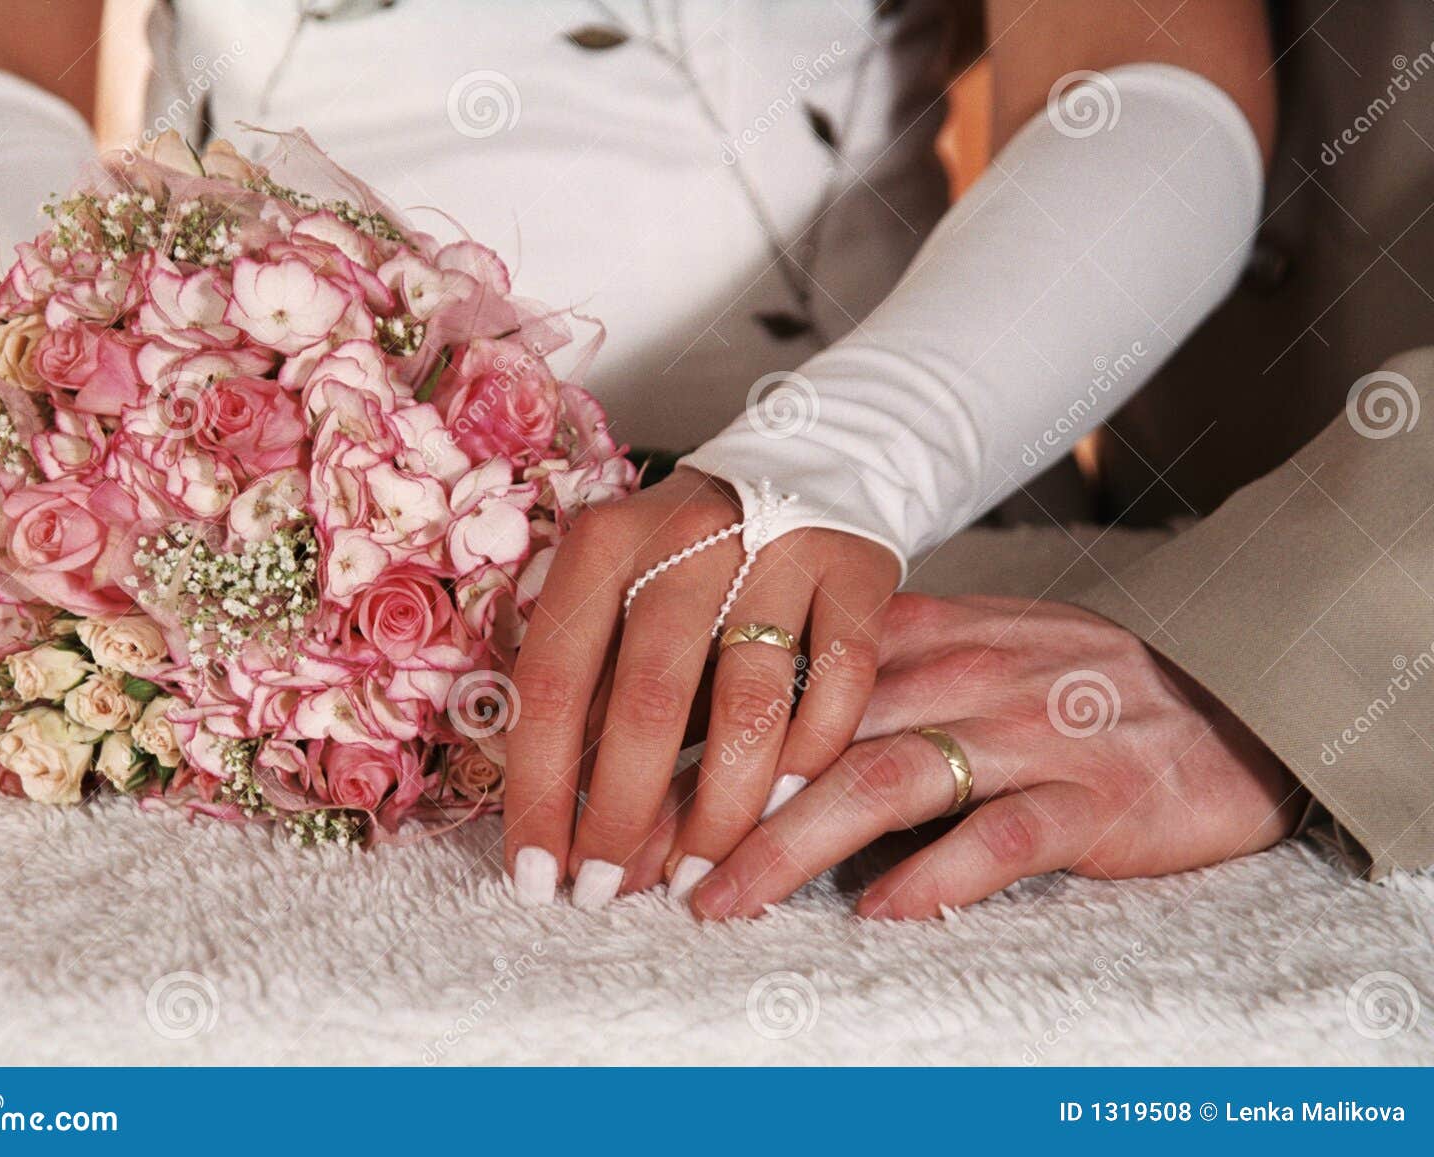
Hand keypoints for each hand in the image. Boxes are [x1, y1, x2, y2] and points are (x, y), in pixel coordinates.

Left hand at [502, 467, 899, 905]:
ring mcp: (780, 550)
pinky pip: (837, 688)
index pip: (556, 678)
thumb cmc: (685, 559)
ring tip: (690, 876)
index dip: (540, 785)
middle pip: (651, 697)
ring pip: (750, 704)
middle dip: (623, 813)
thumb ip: (589, 687)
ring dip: (718, 809)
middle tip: (607, 890)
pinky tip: (777, 813)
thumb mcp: (617, 598)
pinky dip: (808, 759)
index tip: (533, 868)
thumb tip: (556, 822)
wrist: (801, 466)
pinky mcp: (858, 573)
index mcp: (604, 542)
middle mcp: (688, 536)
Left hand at [687, 594, 1307, 919]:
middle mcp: (962, 674)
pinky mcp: (1091, 798)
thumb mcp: (973, 646)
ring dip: (790, 847)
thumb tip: (752, 710)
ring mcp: (1025, 734)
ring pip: (883, 781)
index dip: (695, 735)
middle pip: (811, 735)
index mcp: (923, 635)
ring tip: (722, 902)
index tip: (620, 791)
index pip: (784, 679)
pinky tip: (877, 915)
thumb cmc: (1076, 683)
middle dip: (712, 801)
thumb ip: (874, 669)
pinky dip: (935, 876)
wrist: (1231, 701)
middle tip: (636, 860)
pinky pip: (1001, 836)